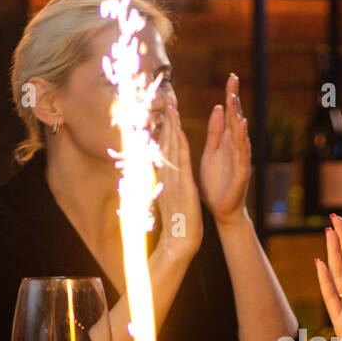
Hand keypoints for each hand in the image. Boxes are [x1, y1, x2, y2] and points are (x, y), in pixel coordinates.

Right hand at [154, 97, 203, 260]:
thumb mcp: (169, 199)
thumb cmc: (176, 225)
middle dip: (165, 120)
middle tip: (165, 97)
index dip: (163, 129)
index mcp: (165, 177)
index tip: (163, 111)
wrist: (180, 243)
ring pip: (171, 147)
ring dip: (170, 125)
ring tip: (170, 105)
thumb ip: (164, 185)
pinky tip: (177, 130)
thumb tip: (158, 176)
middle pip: (165, 142)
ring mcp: (173, 179)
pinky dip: (178, 145)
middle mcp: (166, 174)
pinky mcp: (183, 185)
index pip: (163, 148)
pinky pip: (180, 161)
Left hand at [198, 73, 251, 227]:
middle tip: (233, 79)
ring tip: (234, 99)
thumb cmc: (216, 183)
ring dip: (238, 116)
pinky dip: (243, 140)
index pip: (229, 115)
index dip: (230, 97)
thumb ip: (215, 132)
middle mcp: (236, 148)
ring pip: (240, 134)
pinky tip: (242, 127)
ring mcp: (240, 160)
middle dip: (235, 100)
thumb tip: (218, 107)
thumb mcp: (211, 152)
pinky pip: (243, 155)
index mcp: (227, 142)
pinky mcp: (241, 173)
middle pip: (237, 119)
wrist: (221, 210)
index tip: (230, 78)